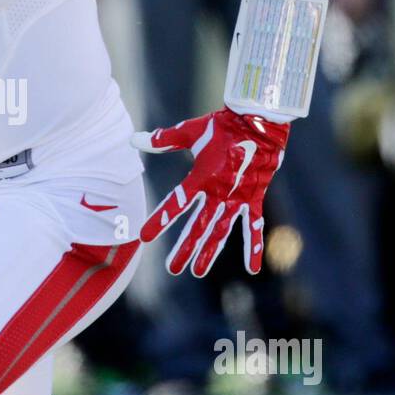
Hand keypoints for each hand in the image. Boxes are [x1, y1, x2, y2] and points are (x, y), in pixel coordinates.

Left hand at [133, 107, 290, 277]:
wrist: (260, 123)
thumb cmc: (223, 126)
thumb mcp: (191, 132)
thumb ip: (164, 140)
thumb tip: (134, 140)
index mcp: (202, 178)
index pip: (176, 204)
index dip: (160, 221)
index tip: (144, 237)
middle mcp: (219, 193)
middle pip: (198, 226)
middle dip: (185, 248)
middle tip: (172, 268)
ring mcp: (238, 198)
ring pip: (221, 231)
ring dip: (210, 252)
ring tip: (198, 272)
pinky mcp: (254, 199)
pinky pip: (254, 227)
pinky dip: (254, 247)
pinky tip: (252, 270)